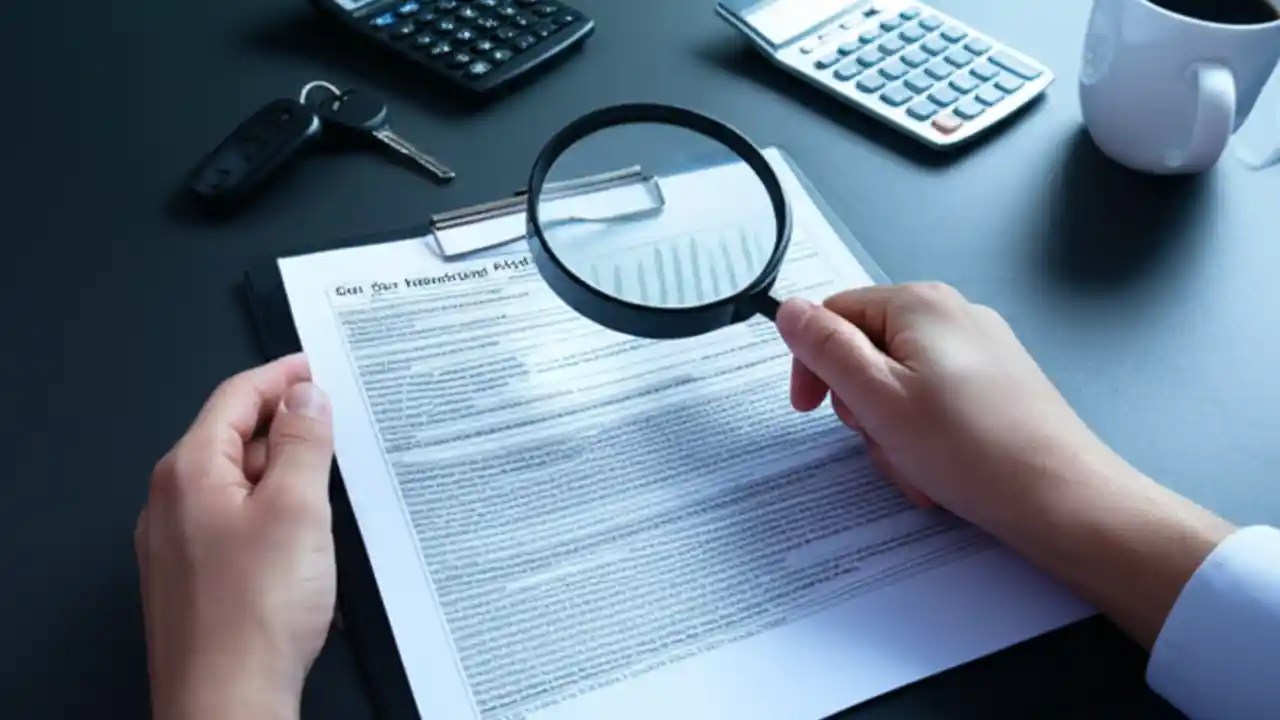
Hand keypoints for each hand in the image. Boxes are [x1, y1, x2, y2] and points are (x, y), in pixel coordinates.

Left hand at [135, 354, 335, 719]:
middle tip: (338, 421)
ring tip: (334, 482)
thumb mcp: (297, 510)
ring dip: (285, 474)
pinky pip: (237, 524)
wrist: (228, 703)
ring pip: (238, 484)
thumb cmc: (253, 617)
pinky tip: (310, 538)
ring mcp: (180, 544)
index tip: (316, 367)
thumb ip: (304, 443)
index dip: (280, 375)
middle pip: (233, 437)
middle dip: (287, 425)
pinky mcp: (197, 579)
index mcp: (188, 472)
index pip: (234, 397)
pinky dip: (275, 514)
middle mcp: (172, 504)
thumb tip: (306, 396)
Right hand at [775, 284, 1231, 646]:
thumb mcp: (877, 397)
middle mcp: (953, 315)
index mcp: (919, 304)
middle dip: (861, 404)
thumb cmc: (969, 448)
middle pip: (867, 350)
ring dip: (891, 429)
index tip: (810, 411)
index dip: (814, 364)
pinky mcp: (997, 385)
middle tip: (882, 440)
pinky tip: (938, 470)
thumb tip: (789, 310)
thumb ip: (826, 348)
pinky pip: (934, 402)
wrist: (1061, 499)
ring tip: (915, 464)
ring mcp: (980, 350)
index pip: (835, 315)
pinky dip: (923, 436)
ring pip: (898, 384)